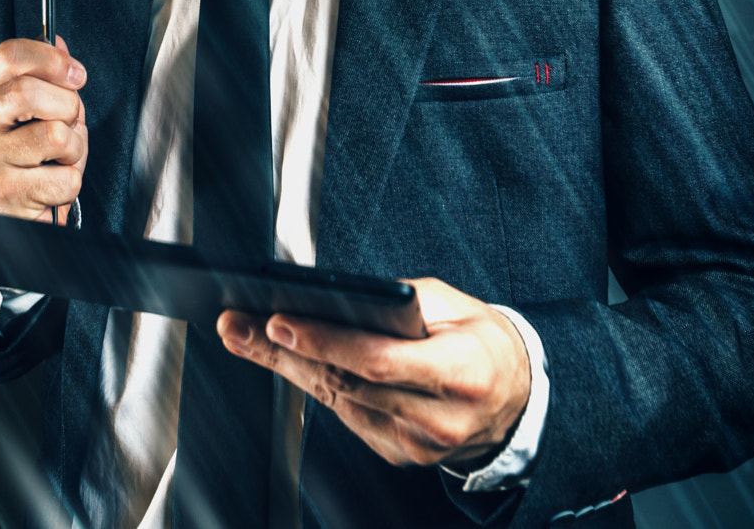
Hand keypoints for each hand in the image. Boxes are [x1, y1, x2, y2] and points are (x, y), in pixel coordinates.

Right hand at [0, 37, 87, 223]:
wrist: (7, 217)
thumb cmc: (25, 160)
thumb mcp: (32, 111)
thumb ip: (44, 76)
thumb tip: (58, 41)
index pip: (9, 55)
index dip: (50, 58)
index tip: (75, 74)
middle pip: (26, 91)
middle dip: (67, 105)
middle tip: (70, 120)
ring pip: (55, 135)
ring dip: (74, 147)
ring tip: (61, 157)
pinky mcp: (6, 194)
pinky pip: (65, 178)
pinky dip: (72, 182)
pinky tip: (53, 184)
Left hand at [218, 277, 529, 469]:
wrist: (516, 399)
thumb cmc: (484, 344)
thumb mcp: (457, 305)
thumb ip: (404, 301)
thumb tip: (341, 298)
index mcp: (460, 374)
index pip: (378, 360)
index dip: (324, 342)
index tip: (278, 320)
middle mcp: (438, 419)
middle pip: (346, 383)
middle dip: (284, 351)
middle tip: (238, 325)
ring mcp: (417, 445)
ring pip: (338, 401)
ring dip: (288, 366)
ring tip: (246, 334)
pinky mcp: (400, 454)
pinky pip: (348, 416)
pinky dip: (318, 385)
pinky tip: (288, 359)